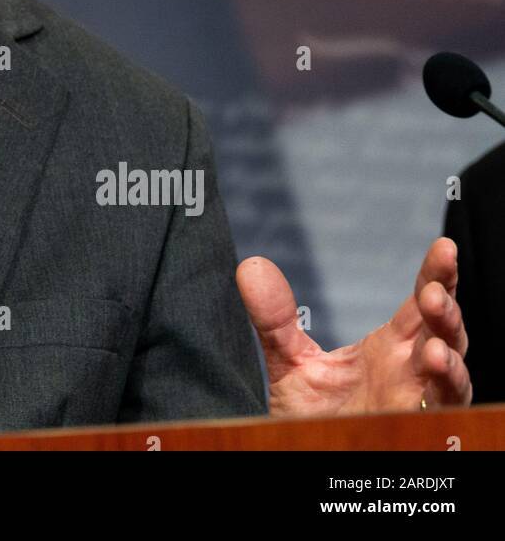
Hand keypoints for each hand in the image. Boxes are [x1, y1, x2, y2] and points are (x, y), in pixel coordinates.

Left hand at [236, 236, 469, 416]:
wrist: (309, 456)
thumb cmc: (316, 417)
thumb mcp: (292, 364)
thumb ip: (275, 320)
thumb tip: (250, 267)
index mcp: (392, 349)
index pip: (421, 305)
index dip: (435, 276)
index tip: (443, 246)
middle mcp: (413, 373)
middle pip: (445, 336)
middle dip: (447, 312)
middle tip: (434, 293)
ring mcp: (419, 404)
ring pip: (453, 379)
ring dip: (449, 361)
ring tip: (432, 346)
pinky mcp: (417, 433)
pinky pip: (442, 417)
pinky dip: (443, 397)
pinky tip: (432, 375)